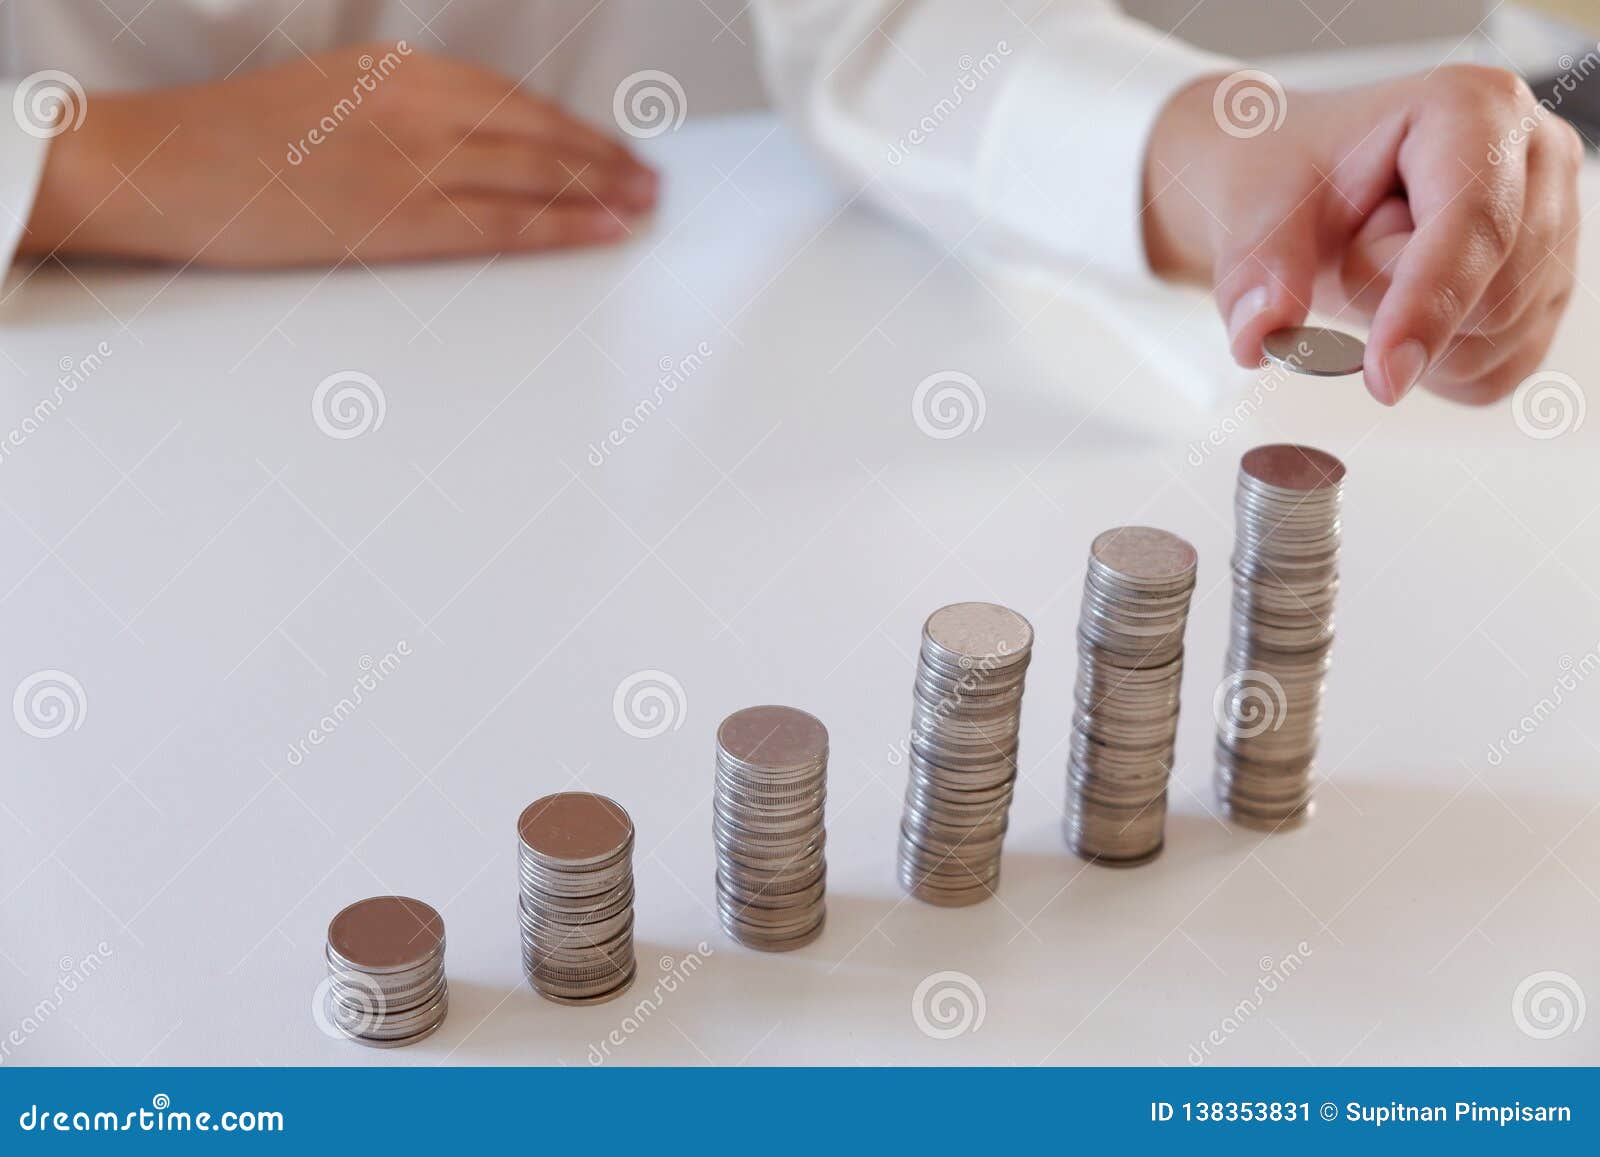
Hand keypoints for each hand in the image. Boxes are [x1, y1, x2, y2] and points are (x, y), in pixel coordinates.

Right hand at [22, 42, 657, 266]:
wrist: (172, 168)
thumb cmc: (239, 137)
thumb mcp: (333, 93)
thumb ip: (404, 109)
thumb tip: (468, 140)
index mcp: (401, 70)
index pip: (513, 100)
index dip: (570, 127)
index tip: (608, 144)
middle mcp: (420, 108)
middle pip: (537, 134)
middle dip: (603, 158)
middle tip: (648, 178)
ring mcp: (416, 163)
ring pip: (535, 176)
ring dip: (601, 190)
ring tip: (644, 204)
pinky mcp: (404, 219)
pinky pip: (506, 223)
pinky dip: (566, 225)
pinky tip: (606, 228)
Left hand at [1142, 64, 1581, 404]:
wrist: (1301, 190)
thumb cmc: (1291, 182)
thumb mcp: (1256, 211)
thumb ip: (1259, 271)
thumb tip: (1258, 337)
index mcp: (1475, 108)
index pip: (1474, 226)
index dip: (1427, 307)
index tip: (1381, 378)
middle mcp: (1538, 157)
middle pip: (1492, 295)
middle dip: (1397, 302)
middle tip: (1352, 246)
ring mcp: (1557, 224)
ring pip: (1498, 340)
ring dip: (1414, 333)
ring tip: (1381, 264)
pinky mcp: (1549, 288)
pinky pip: (1498, 370)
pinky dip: (1438, 366)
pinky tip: (1404, 313)